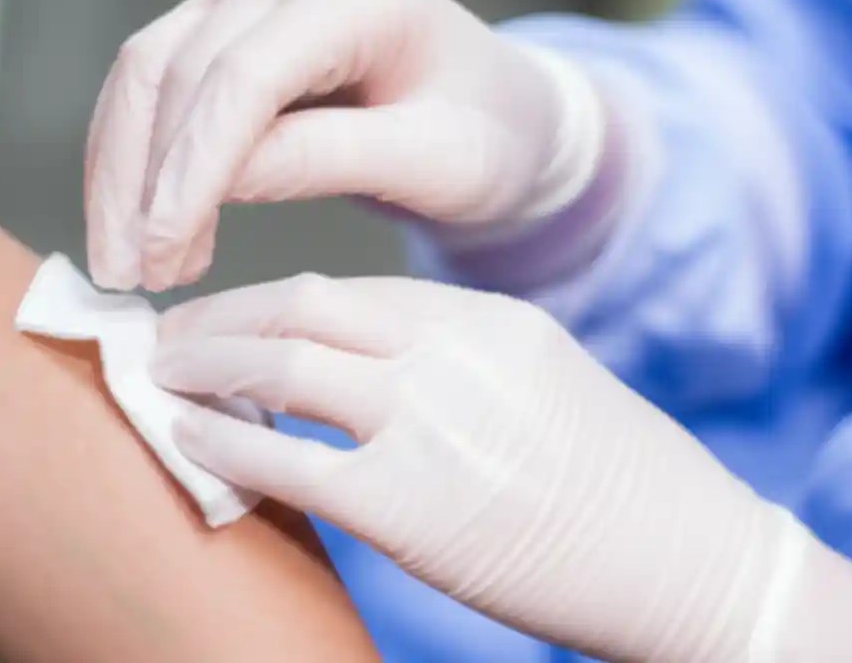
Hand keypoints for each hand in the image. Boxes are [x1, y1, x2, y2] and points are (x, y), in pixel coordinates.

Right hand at [84, 0, 604, 291]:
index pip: (245, 75)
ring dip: (122, 171)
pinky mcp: (233, 29)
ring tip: (128, 264)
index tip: (161, 254)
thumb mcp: (438, 162)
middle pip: (176, 65)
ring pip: (148, 69)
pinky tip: (145, 224)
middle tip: (132, 277)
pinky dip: (138, 156)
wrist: (506, 112)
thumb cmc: (491, 136)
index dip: (191, 168)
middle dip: (141, 180)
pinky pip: (158, 81)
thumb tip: (218, 185)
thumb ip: (332, 160)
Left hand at [152, 274, 851, 660]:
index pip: (346, 291)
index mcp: (484, 319)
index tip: (226, 314)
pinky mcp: (407, 506)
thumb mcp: (541, 379)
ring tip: (163, 375)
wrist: (688, 561)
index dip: (267, 299)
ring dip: (205, 366)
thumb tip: (351, 366)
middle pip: (298, 308)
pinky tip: (190, 437)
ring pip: (279, 366)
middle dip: (218, 317)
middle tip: (169, 335)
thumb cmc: (618, 482)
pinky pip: (286, 460)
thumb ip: (451, 360)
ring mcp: (427, 424)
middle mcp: (450, 353)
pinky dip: (224, 442)